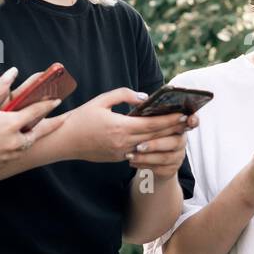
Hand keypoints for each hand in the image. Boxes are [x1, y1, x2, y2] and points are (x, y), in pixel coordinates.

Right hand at [0, 67, 67, 169]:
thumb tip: (13, 72)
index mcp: (11, 123)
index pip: (36, 112)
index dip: (48, 105)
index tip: (57, 100)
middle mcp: (15, 140)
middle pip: (39, 131)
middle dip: (51, 125)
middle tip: (62, 119)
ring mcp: (11, 153)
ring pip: (28, 143)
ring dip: (33, 135)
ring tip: (37, 128)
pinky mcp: (5, 161)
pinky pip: (18, 152)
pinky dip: (21, 145)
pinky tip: (19, 140)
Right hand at [53, 88, 191, 162]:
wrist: (64, 141)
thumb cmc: (81, 118)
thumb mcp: (102, 100)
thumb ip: (124, 95)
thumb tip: (144, 97)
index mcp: (120, 127)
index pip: (152, 124)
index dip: (170, 120)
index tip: (184, 114)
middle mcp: (124, 143)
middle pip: (155, 136)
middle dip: (173, 129)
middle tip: (189, 122)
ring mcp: (121, 153)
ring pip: (149, 145)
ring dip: (164, 138)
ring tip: (178, 130)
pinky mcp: (118, 158)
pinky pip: (139, 151)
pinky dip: (150, 144)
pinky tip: (158, 138)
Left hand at [127, 113, 198, 179]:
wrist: (149, 160)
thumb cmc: (147, 134)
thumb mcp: (146, 121)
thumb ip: (149, 111)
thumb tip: (142, 99)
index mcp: (179, 125)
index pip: (192, 120)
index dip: (193, 119)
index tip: (189, 119)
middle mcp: (181, 140)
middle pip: (175, 141)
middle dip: (156, 144)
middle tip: (139, 146)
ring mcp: (178, 155)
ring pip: (166, 157)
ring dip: (147, 157)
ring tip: (131, 156)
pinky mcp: (171, 168)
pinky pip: (160, 168)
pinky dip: (145, 165)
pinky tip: (133, 162)